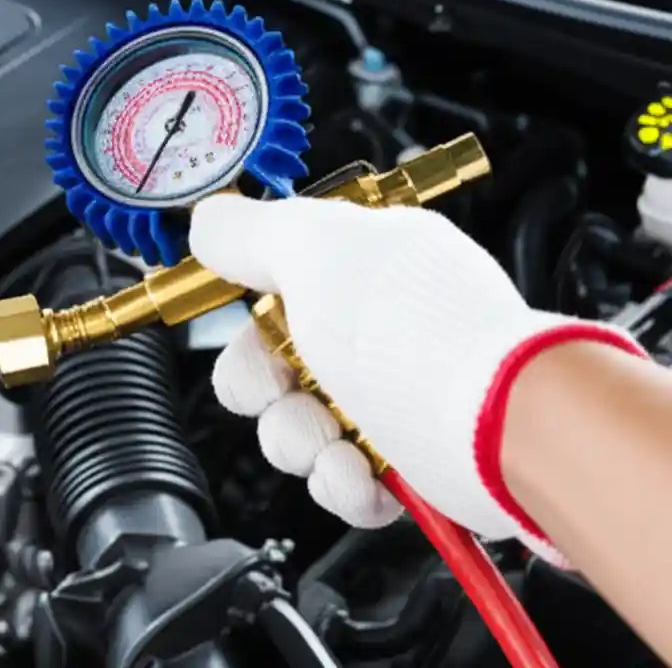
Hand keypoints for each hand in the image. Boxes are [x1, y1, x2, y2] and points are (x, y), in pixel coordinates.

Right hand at [190, 194, 638, 557]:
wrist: (497, 430)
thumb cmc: (418, 334)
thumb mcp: (316, 249)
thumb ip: (253, 232)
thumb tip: (209, 221)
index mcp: (360, 268)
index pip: (273, 289)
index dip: (248, 318)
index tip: (252, 330)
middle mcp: (373, 330)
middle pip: (269, 370)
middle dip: (265, 391)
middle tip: (291, 389)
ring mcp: (389, 397)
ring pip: (295, 430)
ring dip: (300, 442)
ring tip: (338, 440)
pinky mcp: (403, 461)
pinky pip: (338, 481)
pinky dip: (344, 483)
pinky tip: (365, 472)